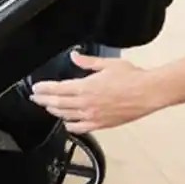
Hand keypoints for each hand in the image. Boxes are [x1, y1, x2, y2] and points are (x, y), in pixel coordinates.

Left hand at [29, 51, 161, 132]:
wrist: (149, 92)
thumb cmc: (132, 78)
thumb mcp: (107, 64)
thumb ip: (88, 62)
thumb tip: (75, 55)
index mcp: (85, 87)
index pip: (57, 89)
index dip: (43, 89)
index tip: (36, 88)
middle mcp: (86, 104)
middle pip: (57, 103)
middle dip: (43, 100)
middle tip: (36, 98)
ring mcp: (92, 116)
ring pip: (66, 116)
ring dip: (54, 111)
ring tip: (48, 106)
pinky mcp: (101, 124)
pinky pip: (80, 128)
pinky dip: (70, 126)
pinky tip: (67, 123)